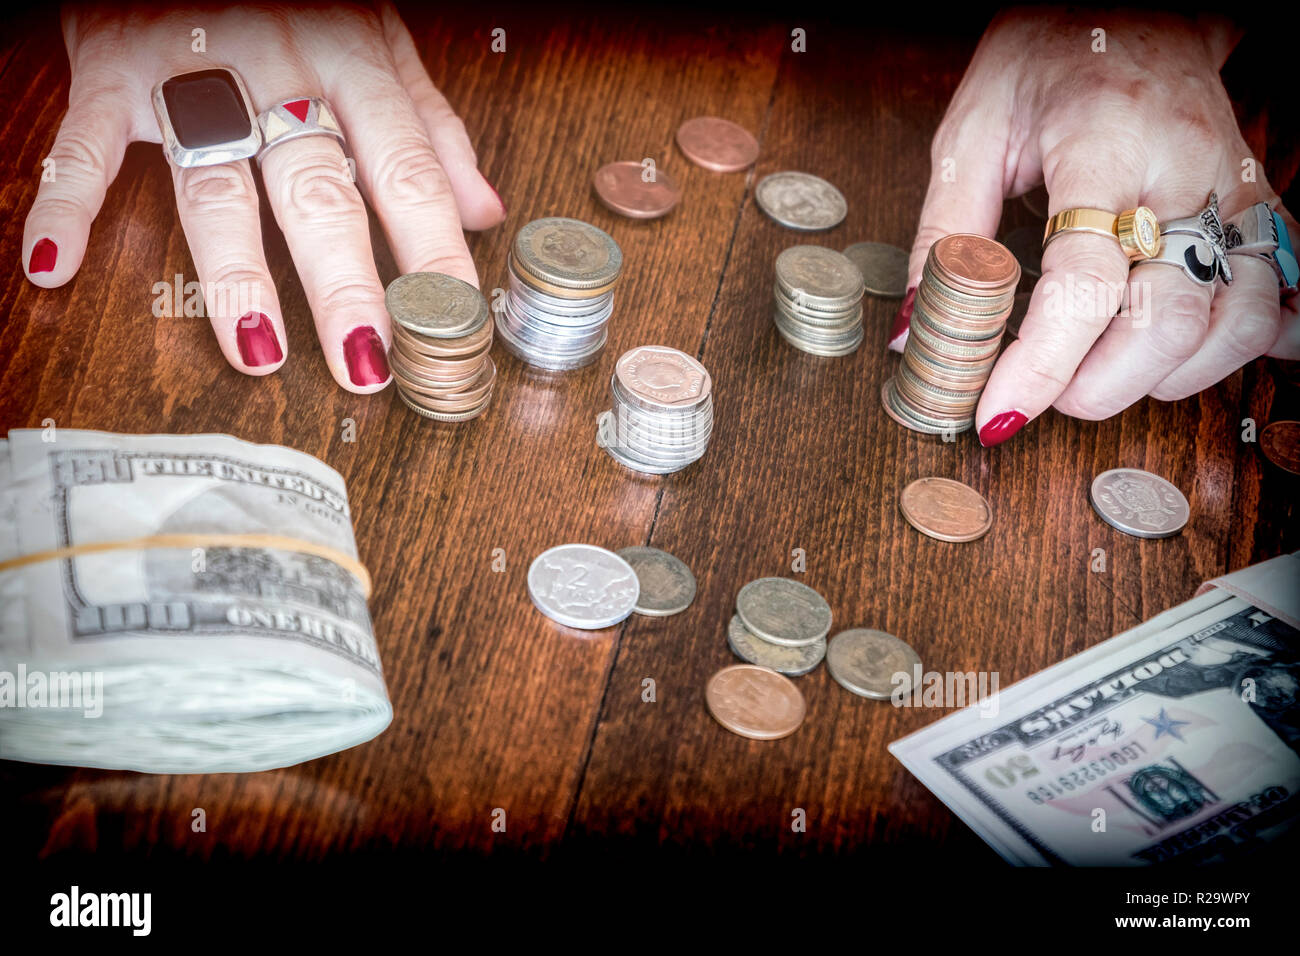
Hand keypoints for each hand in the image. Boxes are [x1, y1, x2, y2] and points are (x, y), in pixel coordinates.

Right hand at [22, 2, 505, 391]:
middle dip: (344, 281)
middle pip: (317, 188)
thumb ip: (431, 124)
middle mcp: (279, 72)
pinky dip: (66, 202)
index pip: (406, 171)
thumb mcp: (378, 37)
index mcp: (353, 64)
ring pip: (216, 181)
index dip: (433, 250)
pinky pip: (86, 143)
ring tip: (258, 350)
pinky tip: (57, 266)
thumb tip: (485, 210)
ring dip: (237, 270)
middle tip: (365, 360)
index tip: (452, 321)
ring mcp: (191, 73)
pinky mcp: (112, 68)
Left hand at [893, 9, 1298, 444]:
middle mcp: (1183, 172)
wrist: (1130, 12)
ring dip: (1162, 379)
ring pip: (1230, 321)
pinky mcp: (1254, 210)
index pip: (1084, 278)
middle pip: (1168, 318)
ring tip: (1098, 378)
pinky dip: (1225, 351)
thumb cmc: (1046, 59)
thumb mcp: (972, 133)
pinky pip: (1266, 300)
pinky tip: (1173, 362)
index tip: (997, 409)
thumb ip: (945, 232)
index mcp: (1104, 142)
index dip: (1040, 361)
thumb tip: (915, 327)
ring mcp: (1231, 194)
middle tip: (1045, 399)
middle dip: (1099, 386)